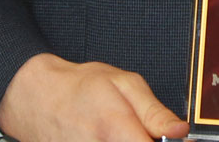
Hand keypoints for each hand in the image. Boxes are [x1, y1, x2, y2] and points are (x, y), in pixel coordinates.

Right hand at [0, 53, 190, 141]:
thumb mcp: (124, 83)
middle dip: (143, 141)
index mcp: (114, 127)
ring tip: (122, 134)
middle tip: (140, 132)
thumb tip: (180, 131)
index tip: (166, 139)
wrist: (38, 99)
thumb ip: (154, 112)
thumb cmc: (80, 87)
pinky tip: (107, 138)